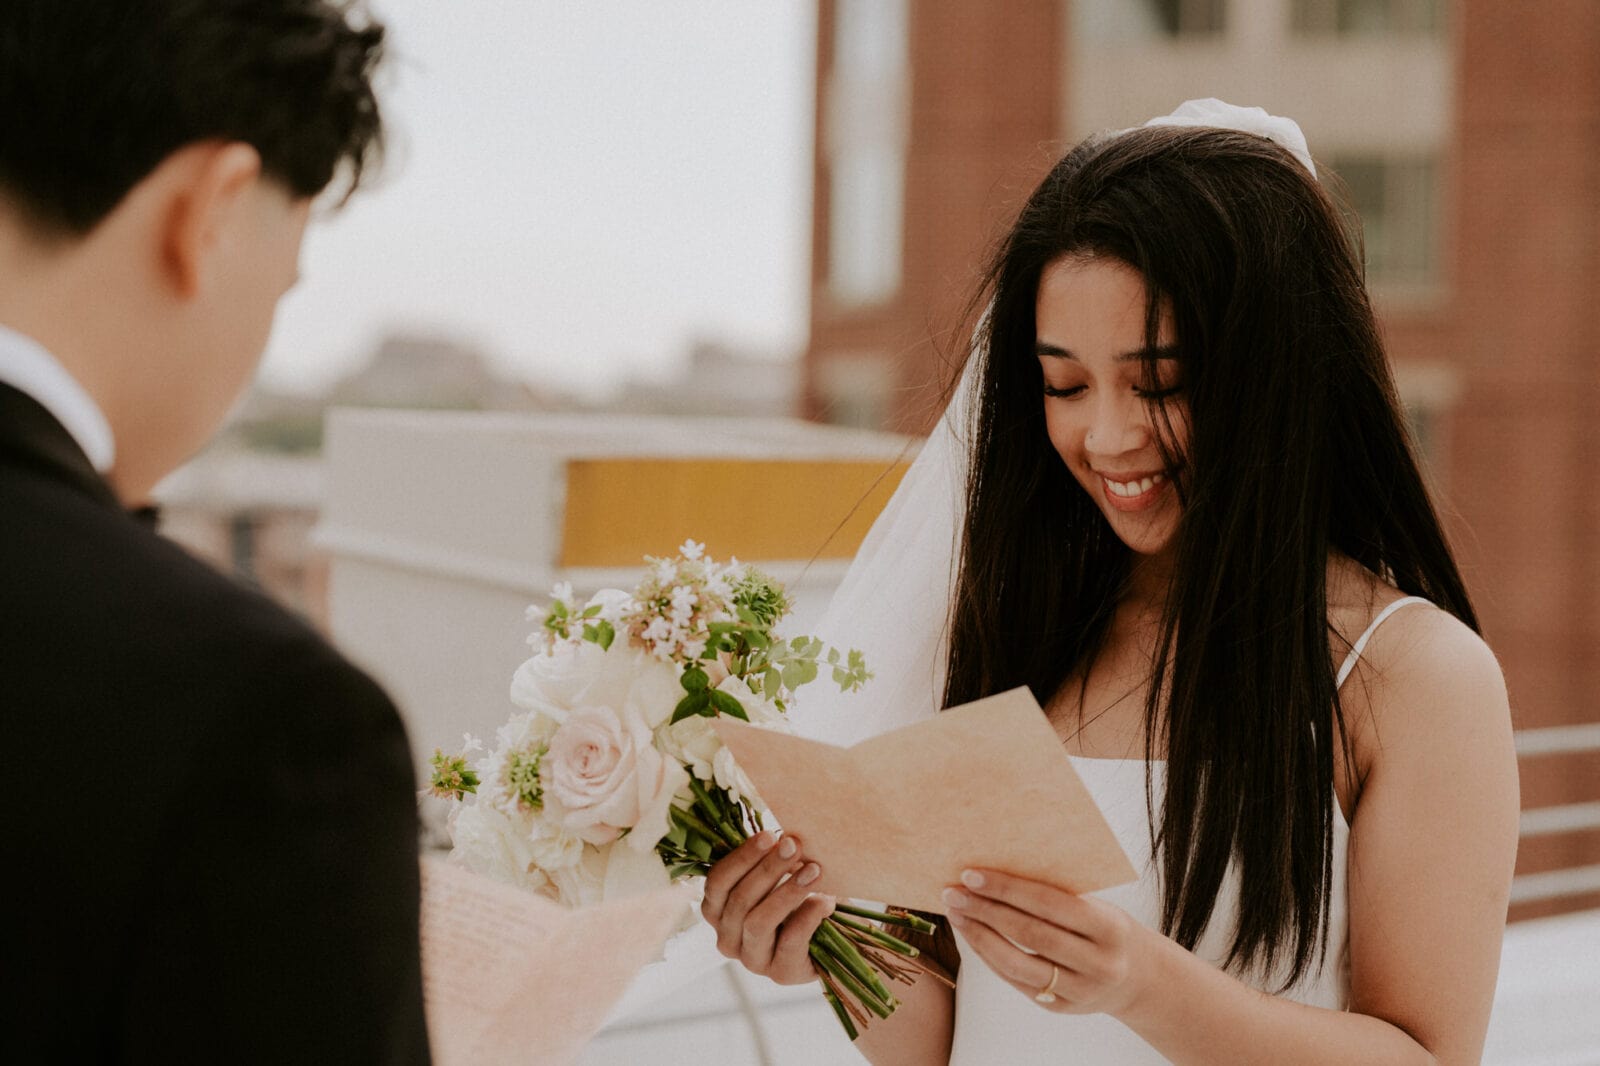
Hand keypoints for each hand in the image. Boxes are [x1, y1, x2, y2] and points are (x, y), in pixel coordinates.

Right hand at [700, 830, 835, 984]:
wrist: (833, 934)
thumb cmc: (798, 894)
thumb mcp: (779, 873)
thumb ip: (769, 857)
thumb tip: (781, 834)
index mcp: (717, 911)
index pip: (717, 882)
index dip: (742, 858)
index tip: (770, 835)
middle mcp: (727, 939)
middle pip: (739, 900)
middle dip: (768, 868)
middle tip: (794, 845)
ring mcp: (752, 960)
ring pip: (758, 922)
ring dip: (787, 891)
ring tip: (814, 870)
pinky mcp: (781, 973)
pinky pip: (790, 942)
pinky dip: (808, 917)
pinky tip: (825, 901)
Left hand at [943, 868, 1153, 1016]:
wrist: (1139, 978)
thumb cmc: (1108, 929)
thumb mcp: (1097, 907)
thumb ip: (1059, 895)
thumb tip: (1000, 870)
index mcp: (1109, 928)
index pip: (1049, 904)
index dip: (1008, 888)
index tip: (972, 874)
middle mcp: (1097, 963)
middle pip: (1029, 934)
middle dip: (986, 910)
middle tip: (953, 891)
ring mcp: (1078, 990)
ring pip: (1017, 963)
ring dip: (979, 936)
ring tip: (956, 913)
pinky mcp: (1059, 1007)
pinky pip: (1015, 981)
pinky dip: (989, 956)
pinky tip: (972, 936)